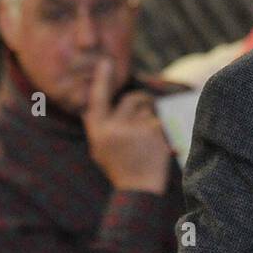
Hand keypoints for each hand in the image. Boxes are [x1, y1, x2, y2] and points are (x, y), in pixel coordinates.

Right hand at [84, 61, 172, 193]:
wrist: (139, 191)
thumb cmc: (120, 169)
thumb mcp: (100, 149)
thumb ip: (98, 126)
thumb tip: (90, 105)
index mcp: (98, 132)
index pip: (98, 99)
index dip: (102, 79)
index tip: (106, 62)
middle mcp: (112, 128)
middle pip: (132, 99)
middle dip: (141, 105)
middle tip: (145, 124)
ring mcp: (132, 129)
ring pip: (148, 107)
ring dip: (152, 116)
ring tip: (149, 139)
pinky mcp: (152, 131)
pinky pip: (160, 117)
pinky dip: (162, 127)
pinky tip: (159, 143)